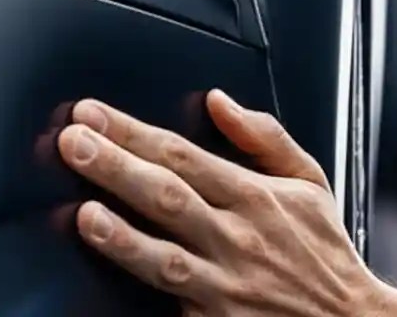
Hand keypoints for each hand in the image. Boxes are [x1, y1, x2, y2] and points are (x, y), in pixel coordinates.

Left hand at [55, 90, 383, 315]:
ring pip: (164, 257)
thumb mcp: (310, 182)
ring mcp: (223, 285)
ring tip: (85, 214)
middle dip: (115, 166)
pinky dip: (138, 285)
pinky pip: (167, 300)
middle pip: (167, 196)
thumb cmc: (323, 254)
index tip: (91, 113)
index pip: (181, 154)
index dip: (132, 132)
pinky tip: (104, 273)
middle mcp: (236, 238)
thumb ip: (264, 136)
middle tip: (73, 143)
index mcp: (254, 196)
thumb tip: (218, 100)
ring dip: (122, 236)